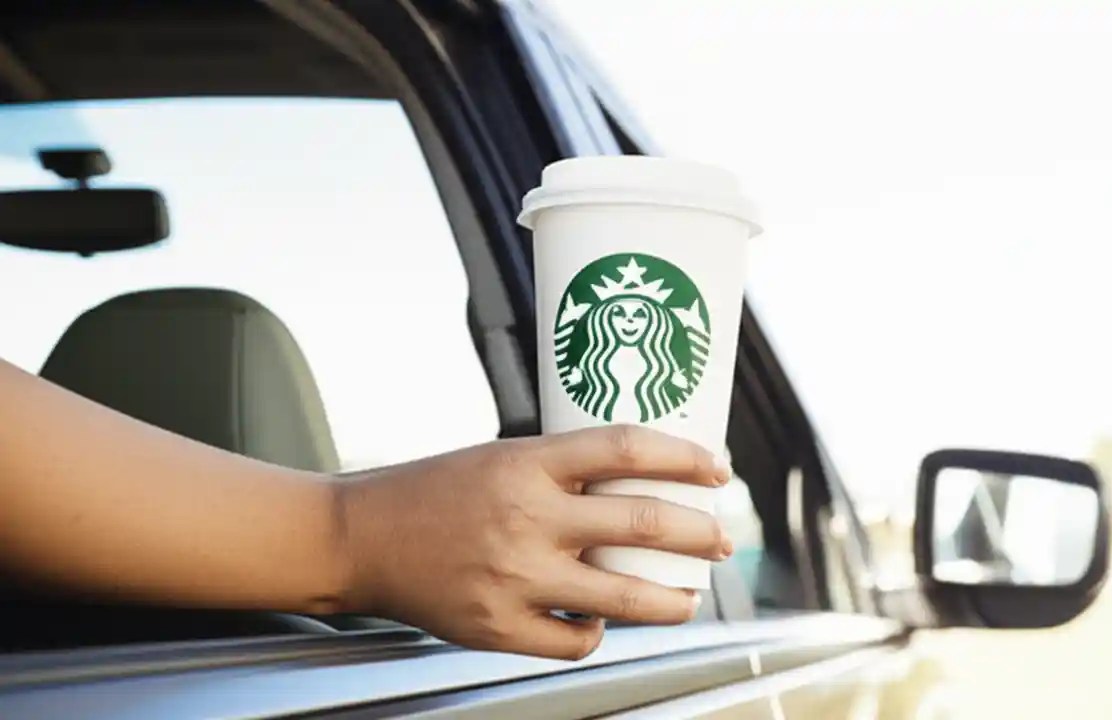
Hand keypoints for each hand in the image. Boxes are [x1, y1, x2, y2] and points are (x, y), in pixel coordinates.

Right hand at [334, 425, 732, 659]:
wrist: (359, 537)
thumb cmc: (432, 491)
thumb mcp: (500, 457)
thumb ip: (562, 473)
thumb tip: (639, 487)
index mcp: (527, 463)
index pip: (627, 449)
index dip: (683, 457)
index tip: (717, 468)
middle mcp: (526, 518)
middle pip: (642, 526)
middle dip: (699, 535)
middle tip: (723, 540)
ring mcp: (514, 577)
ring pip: (623, 597)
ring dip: (672, 599)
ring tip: (688, 597)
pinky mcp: (497, 627)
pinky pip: (574, 641)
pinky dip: (596, 634)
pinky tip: (598, 623)